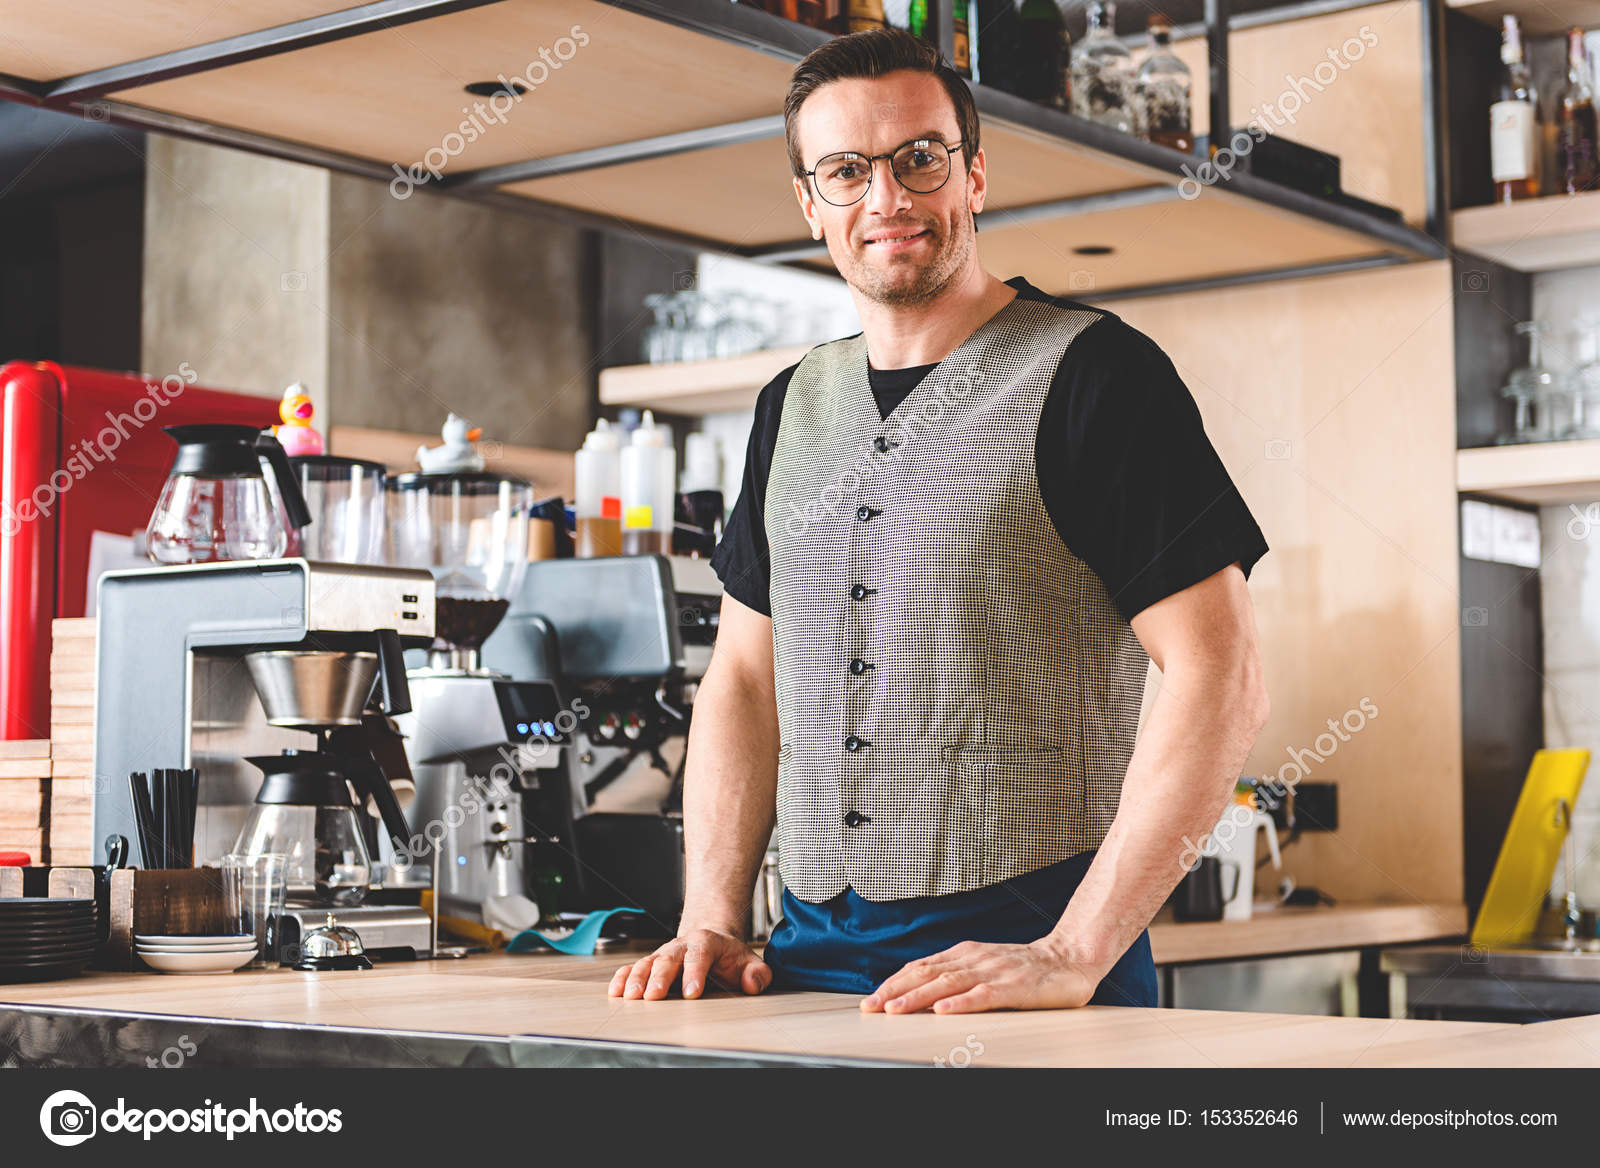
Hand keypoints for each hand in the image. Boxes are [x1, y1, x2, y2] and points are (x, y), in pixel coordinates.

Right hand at [607, 927, 770, 1000]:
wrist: (710, 939)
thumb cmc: (728, 956)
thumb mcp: (749, 961)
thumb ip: (757, 973)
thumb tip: (752, 983)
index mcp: (706, 942)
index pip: (700, 955)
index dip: (694, 973)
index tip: (691, 993)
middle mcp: (681, 946)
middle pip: (668, 959)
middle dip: (659, 978)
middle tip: (654, 996)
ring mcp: (663, 955)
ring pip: (647, 963)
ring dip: (637, 979)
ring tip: (631, 996)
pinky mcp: (650, 964)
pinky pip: (633, 968)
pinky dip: (623, 978)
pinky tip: (616, 991)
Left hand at [859, 938, 1103, 1013]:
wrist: (1070, 957)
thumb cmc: (1025, 965)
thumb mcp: (984, 963)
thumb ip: (957, 972)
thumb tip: (921, 989)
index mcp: (965, 953)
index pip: (921, 967)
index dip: (894, 982)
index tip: (871, 998)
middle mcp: (974, 959)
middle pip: (927, 974)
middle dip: (896, 991)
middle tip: (872, 1007)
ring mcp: (994, 972)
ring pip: (949, 984)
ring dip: (919, 998)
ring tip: (895, 1010)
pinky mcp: (1014, 987)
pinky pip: (984, 996)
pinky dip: (961, 1003)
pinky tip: (943, 1011)